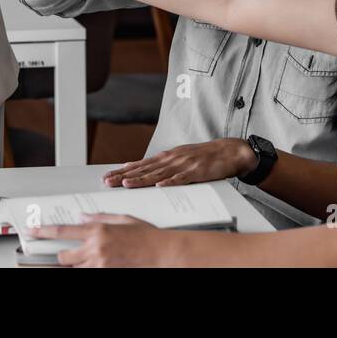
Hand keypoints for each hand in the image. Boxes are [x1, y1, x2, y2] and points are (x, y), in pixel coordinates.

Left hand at [26, 215, 171, 266]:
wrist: (162, 253)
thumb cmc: (147, 235)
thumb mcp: (123, 219)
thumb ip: (100, 217)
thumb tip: (83, 216)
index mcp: (98, 230)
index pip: (63, 230)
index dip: (44, 231)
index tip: (33, 231)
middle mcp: (96, 248)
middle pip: (64, 255)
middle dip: (65, 254)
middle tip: (73, 251)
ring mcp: (100, 264)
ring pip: (75, 267)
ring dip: (79, 263)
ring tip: (95, 257)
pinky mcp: (106, 274)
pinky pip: (90, 273)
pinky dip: (91, 268)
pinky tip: (103, 262)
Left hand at [102, 139, 257, 188]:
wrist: (229, 151)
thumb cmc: (204, 157)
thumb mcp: (180, 157)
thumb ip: (161, 164)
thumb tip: (140, 170)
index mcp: (167, 157)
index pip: (140, 165)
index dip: (122, 171)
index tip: (107, 177)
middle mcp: (172, 159)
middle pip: (144, 169)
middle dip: (124, 176)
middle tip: (107, 182)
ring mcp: (184, 164)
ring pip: (159, 174)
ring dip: (142, 179)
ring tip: (127, 184)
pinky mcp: (197, 171)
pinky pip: (182, 178)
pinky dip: (171, 182)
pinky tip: (160, 186)